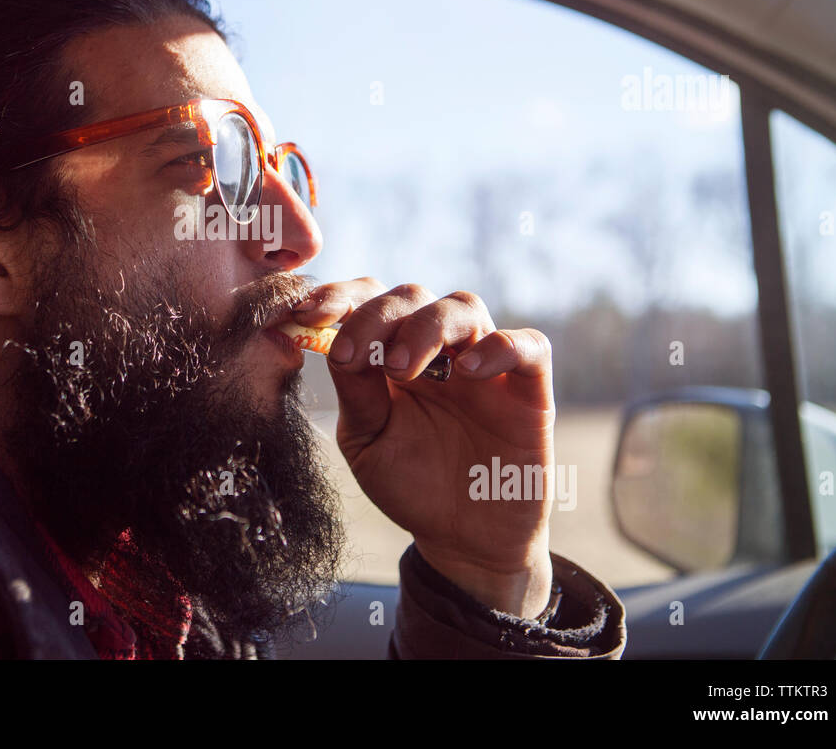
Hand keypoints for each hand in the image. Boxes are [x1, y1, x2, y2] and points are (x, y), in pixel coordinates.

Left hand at [294, 278, 555, 617]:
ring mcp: (484, 363)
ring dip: (426, 326)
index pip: (368, 300)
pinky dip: (498, 346)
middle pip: (411, 296)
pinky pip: (528, 344)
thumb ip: (356, 392)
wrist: (464, 540)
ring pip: (463, 306)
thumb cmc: (411, 484)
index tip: (307, 313)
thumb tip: (334, 343)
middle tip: (355, 356)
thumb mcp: (367, 440)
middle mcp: (439, 349)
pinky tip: (468, 371)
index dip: (339, 296)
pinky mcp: (528, 387)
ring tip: (402, 369)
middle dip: (376, 316)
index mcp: (392, 353)